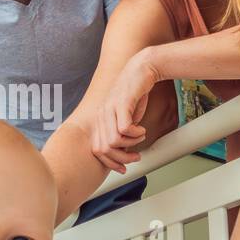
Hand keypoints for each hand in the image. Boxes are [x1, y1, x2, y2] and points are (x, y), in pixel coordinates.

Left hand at [91, 50, 158, 173]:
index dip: (111, 163)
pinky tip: (142, 129)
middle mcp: (101, 115)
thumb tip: (123, 154)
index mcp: (99, 121)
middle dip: (123, 157)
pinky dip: (136, 134)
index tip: (124, 168)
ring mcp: (109, 109)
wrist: (141, 71)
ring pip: (114, 140)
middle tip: (136, 156)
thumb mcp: (125, 119)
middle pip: (104, 148)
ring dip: (131, 144)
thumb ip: (121, 135)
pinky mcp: (121, 103)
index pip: (97, 150)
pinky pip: (124, 128)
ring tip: (140, 137)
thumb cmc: (134, 96)